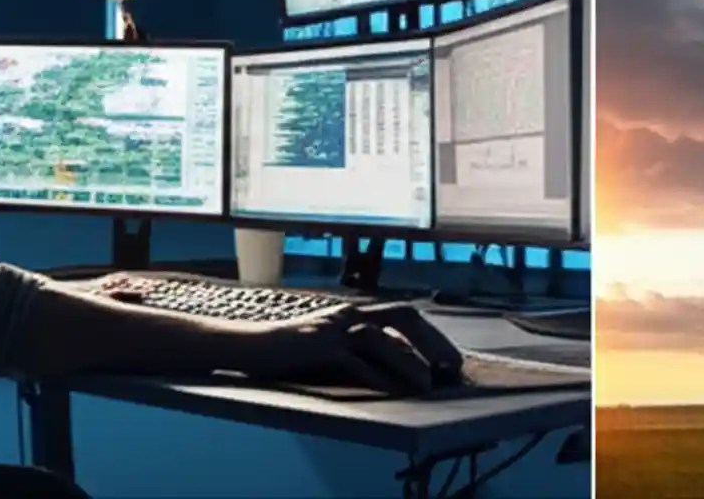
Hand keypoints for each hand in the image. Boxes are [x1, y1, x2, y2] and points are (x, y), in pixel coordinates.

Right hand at [244, 303, 463, 393]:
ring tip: (427, 384)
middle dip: (431, 341)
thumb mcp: (339, 344)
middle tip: (451, 366)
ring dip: (408, 363)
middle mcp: (350, 314)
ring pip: (382, 340)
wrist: (252, 345)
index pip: (405, 314)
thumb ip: (368, 347)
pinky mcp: (319, 347)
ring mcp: (335, 328)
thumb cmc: (297, 349)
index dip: (431, 333)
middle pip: (403, 318)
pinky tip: (393, 391)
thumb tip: (406, 361)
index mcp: (357, 311)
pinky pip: (355, 362)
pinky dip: (377, 377)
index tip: (449, 357)